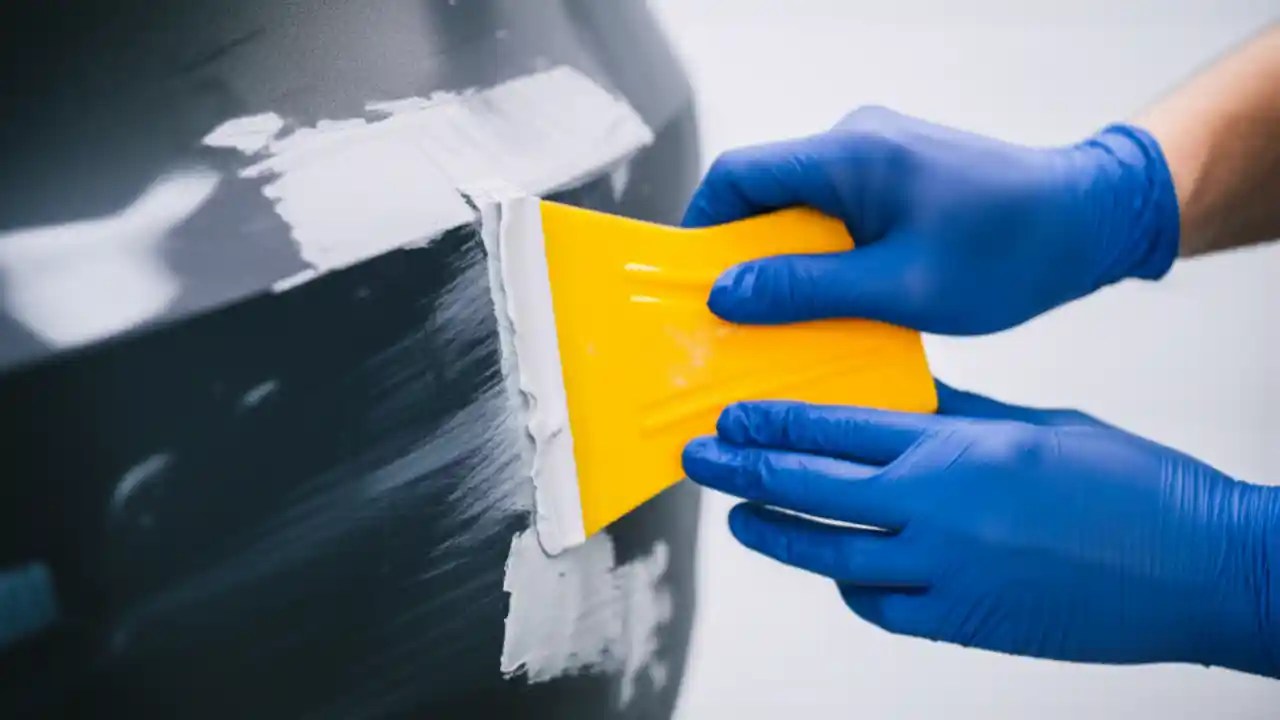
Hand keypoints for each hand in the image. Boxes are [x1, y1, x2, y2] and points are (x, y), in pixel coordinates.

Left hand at [682, 384, 1279, 675]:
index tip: (729, 415)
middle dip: (744, 470)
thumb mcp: (1038, 425)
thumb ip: (959, 415)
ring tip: (738, 518)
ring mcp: (947, 572)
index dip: (772, 421)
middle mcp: (938, 509)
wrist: (1199, 566)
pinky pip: (881, 607)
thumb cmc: (1129, 484)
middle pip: (811, 487)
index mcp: (957, 447)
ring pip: (831, 553)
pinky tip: (834, 572)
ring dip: (774, 534)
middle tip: (698, 457)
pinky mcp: (964, 621)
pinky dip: (849, 587)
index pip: (835, 427)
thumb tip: (900, 400)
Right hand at [683, 107, 1179, 333]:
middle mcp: (855, 143)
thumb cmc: (1012, 252)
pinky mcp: (895, 180)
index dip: (701, 228)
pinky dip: (819, 259)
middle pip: (763, 194)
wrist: (1093, 219)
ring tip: (779, 322)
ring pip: (798, 210)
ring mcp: (876, 158)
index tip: (689, 284)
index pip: (739, 175)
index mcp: (851, 154)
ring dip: (783, 263)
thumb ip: (807, 290)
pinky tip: (828, 306)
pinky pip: (834, 217)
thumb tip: (726, 295)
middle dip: (740, 257)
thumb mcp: (901, 287)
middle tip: (730, 319)